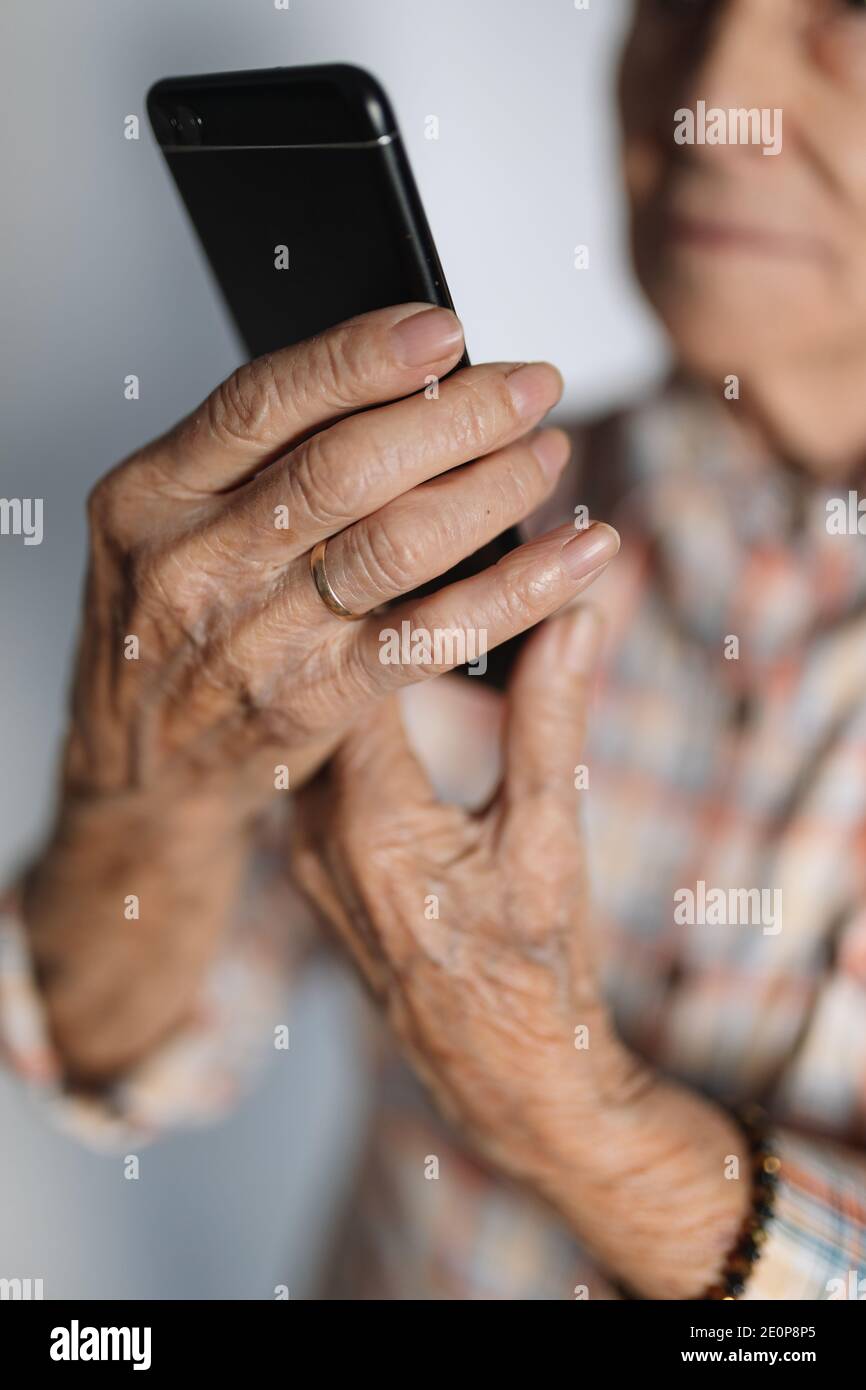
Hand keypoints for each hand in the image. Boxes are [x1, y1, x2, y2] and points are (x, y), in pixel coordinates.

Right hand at [66, 302, 617, 809]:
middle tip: (531, 387)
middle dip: (457, 415)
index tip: (445, 330)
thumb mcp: (166, 523)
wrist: (143, 765)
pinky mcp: (317, 699)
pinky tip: (573, 557)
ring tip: (548, 454)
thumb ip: (251, 460)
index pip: (263, 402)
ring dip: (494, 489)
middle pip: (345, 467)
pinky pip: (433, 636)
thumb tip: (396, 380)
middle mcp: (199, 562)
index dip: (361, 358)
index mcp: (152, 493)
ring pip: (398, 545)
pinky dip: (517, 592)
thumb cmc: (167, 625)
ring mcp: (259, 637)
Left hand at [293, 607, 750, 1297]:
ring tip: (402, 595)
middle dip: (374, 612)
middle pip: (327, 684)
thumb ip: (550, 720)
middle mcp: (316, 835)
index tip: (438, 529)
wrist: (503, 1080)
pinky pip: (321, 765)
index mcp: (371, 821)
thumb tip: (574, 609)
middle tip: (419, 543)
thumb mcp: (551, 841)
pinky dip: (353, 713)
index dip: (402, 587)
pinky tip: (383, 677)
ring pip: (318, 722)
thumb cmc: (536, 975)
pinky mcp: (318, 868)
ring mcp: (308, 856)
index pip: (363, 662)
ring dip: (358, 662)